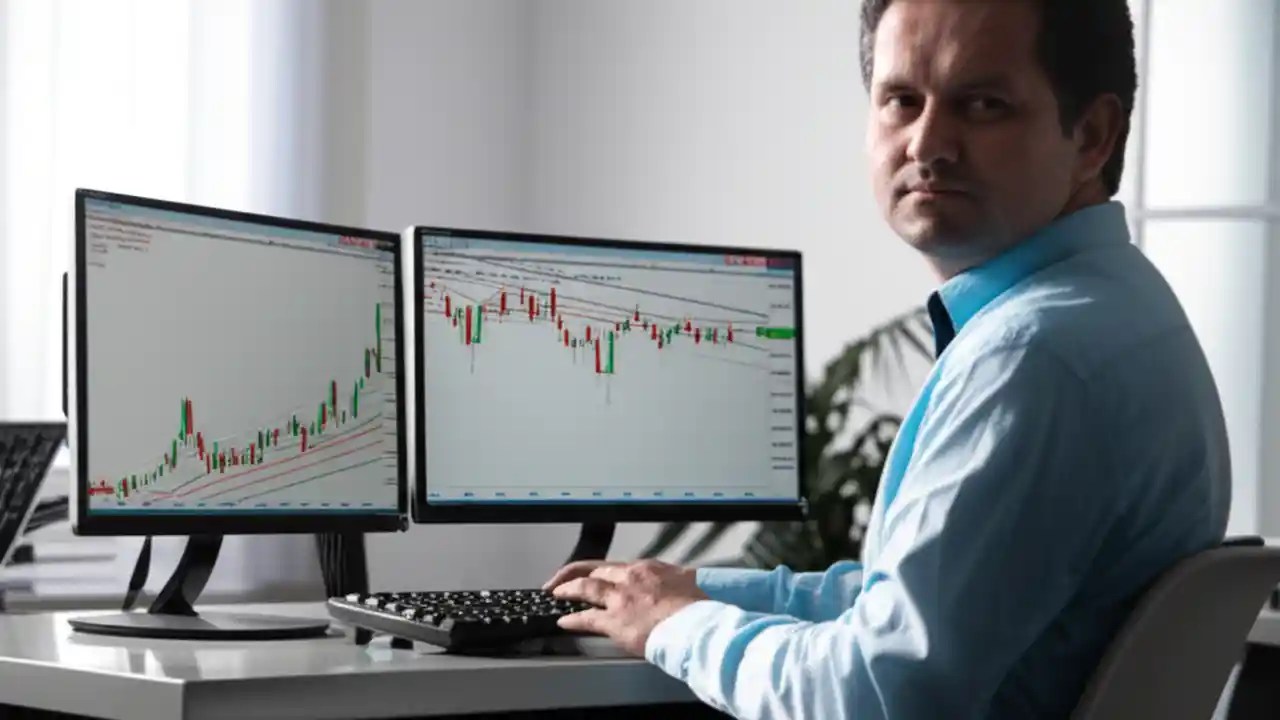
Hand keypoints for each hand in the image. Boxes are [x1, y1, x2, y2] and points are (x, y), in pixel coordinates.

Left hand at [544, 559, 708, 655]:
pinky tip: (563, 621)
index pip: (616, 566)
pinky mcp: (615, 621)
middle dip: (576, 574)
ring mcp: (621, 599)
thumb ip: (674, 581)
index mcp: (648, 569)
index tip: (593, 573)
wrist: (697, 625)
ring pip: (585, 588)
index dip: (600, 570)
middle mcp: (630, 578)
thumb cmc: (698, 608)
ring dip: (567, 589)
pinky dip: (572, 619)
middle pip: (596, 571)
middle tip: (564, 579)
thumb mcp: (688, 583)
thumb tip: (678, 583)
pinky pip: (586, 618)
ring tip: (556, 592)